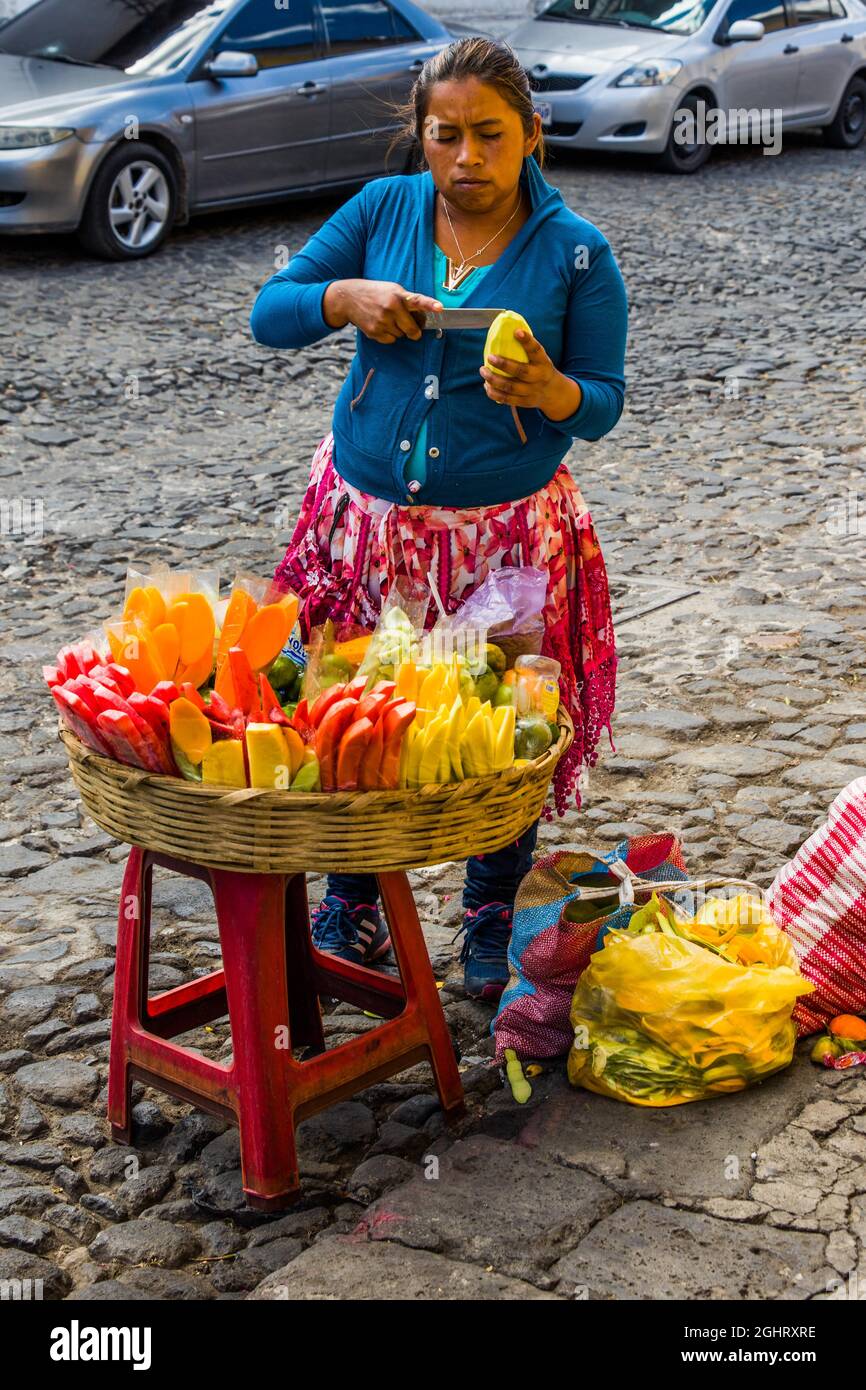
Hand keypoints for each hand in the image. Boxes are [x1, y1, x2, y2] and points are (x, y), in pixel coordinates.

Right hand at [323, 280, 443, 342]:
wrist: (349, 298)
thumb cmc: (376, 293)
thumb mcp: (392, 289)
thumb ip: (407, 301)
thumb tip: (423, 316)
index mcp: (398, 295)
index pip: (417, 300)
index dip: (430, 305)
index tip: (440, 308)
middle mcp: (390, 308)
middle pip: (412, 330)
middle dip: (414, 331)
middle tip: (410, 326)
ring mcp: (382, 321)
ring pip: (401, 336)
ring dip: (398, 331)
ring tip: (387, 319)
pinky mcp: (374, 331)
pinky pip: (390, 340)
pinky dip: (389, 335)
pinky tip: (380, 324)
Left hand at [479, 329, 581, 419]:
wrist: (553, 392)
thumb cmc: (539, 368)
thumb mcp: (540, 358)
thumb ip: (526, 349)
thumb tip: (506, 330)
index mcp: (543, 362)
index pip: (536, 350)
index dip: (527, 341)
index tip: (517, 331)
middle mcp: (538, 377)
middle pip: (521, 372)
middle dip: (504, 364)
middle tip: (490, 357)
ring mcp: (531, 391)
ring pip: (510, 387)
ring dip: (494, 379)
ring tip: (483, 370)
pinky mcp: (524, 402)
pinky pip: (506, 399)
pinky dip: (494, 393)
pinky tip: (486, 385)